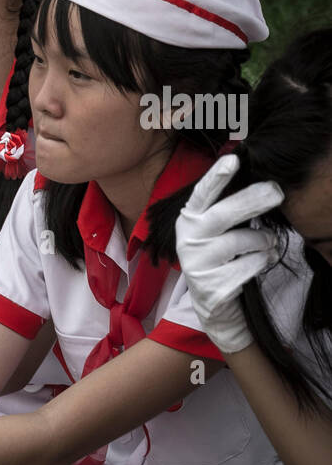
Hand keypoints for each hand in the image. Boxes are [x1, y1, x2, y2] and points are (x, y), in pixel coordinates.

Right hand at [176, 155, 283, 353]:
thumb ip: (225, 208)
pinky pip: (249, 266)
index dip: (216, 176)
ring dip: (263, 241)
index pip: (202, 194)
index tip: (232, 160)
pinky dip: (262, 261)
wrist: (213, 304)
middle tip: (277, 191)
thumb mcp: (214, 230)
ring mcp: (198, 263)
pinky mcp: (213, 286)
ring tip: (269, 242)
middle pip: (224, 214)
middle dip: (252, 201)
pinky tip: (264, 260)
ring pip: (242, 242)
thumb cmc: (219, 256)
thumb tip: (257, 183)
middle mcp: (188, 239)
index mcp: (188, 219)